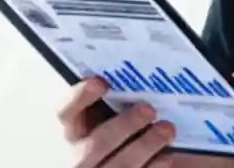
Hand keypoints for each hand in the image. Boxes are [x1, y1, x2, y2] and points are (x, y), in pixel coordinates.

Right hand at [57, 76, 177, 167]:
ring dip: (145, 145)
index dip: (80, 97)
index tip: (101, 81)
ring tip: (166, 128)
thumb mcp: (114, 114)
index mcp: (75, 131)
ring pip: (120, 166)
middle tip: (148, 108)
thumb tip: (138, 76)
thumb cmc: (127, 129)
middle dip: (124, 125)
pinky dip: (154, 166)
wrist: (132, 151)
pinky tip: (167, 154)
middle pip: (96, 143)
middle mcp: (82, 156)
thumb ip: (118, 99)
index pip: (66, 113)